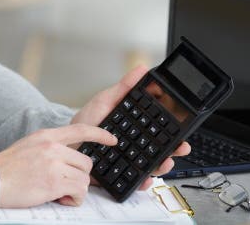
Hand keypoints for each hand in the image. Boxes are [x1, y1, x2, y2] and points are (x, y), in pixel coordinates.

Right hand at [0, 124, 116, 207]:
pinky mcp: (53, 181)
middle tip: (64, 185)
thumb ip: (48, 148)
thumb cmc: (6, 169)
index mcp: (45, 136)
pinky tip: (58, 198)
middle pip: (86, 162)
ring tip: (58, 193)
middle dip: (79, 177)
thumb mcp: (28, 147)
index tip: (113, 139)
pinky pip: (79, 192)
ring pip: (84, 179)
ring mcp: (53, 163)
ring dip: (75, 190)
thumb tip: (69, 160)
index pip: (80, 129)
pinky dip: (73, 199)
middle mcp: (51, 146)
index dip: (100, 134)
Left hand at [71, 65, 191, 192]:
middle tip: (180, 147)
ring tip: (165, 162)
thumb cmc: (87, 121)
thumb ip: (124, 87)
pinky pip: (135, 181)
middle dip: (175, 149)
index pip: (160, 129)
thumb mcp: (105, 101)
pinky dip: (143, 182)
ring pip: (152, 165)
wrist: (67, 142)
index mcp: (135, 127)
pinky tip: (146, 178)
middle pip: (161, 148)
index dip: (173, 129)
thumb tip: (141, 69)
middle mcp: (135, 144)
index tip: (182, 128)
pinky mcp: (119, 174)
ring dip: (163, 165)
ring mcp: (129, 160)